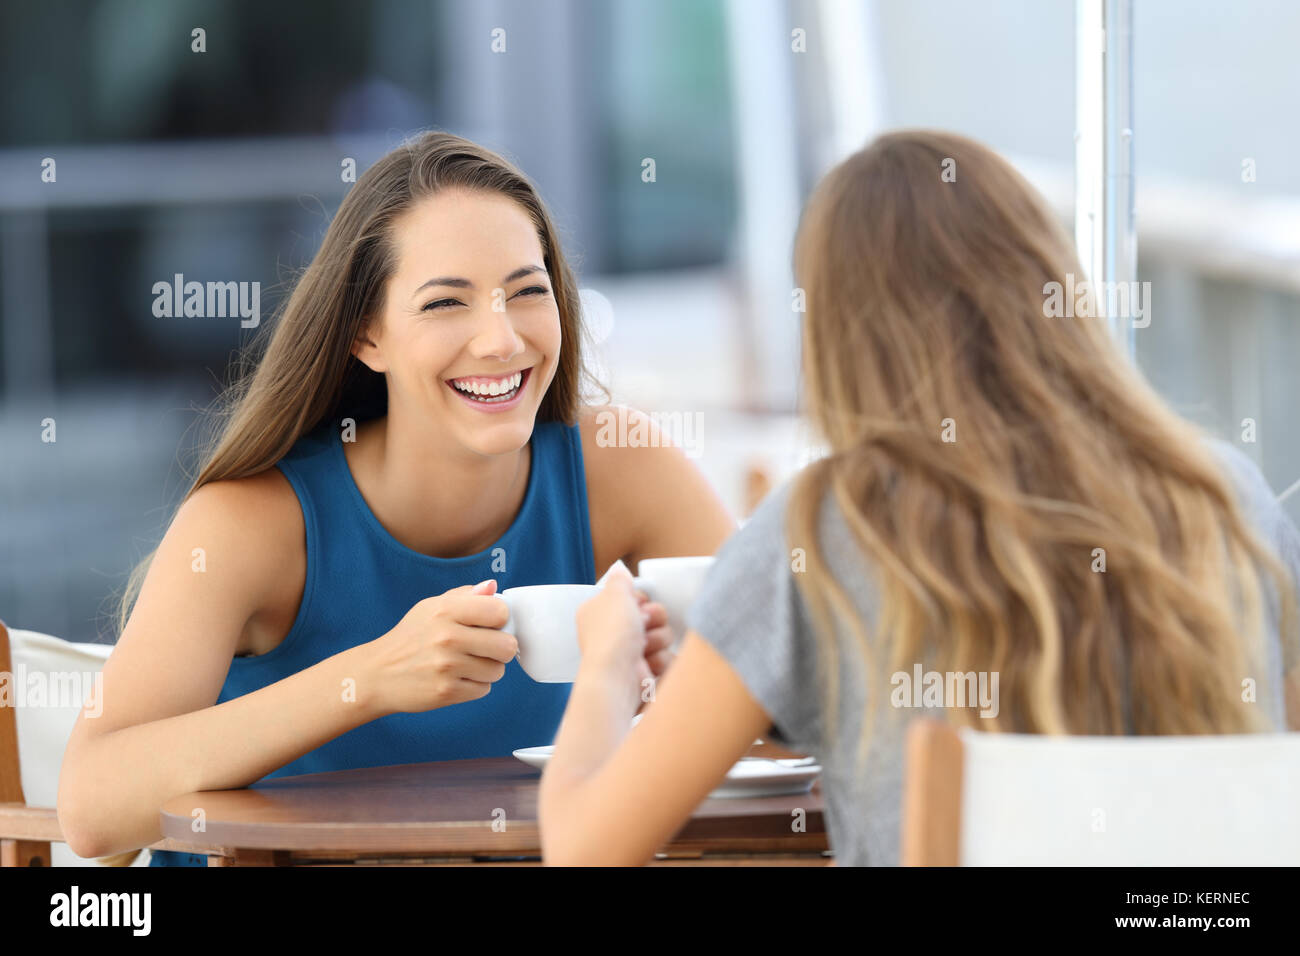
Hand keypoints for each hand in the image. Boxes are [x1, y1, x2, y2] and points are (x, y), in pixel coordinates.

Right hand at [364, 580, 516, 713]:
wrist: (378, 674)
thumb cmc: (411, 637)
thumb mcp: (432, 607)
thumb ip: (465, 595)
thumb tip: (493, 587)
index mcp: (445, 610)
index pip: (500, 611)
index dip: (501, 619)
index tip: (491, 624)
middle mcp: (447, 637)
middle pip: (507, 645)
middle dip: (501, 648)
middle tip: (486, 648)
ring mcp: (447, 666)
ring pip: (498, 671)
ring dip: (488, 669)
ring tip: (467, 664)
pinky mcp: (446, 691)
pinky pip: (483, 690)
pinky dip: (474, 686)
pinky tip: (457, 678)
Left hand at [576, 566, 671, 699]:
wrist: (616, 677)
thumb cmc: (612, 635)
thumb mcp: (615, 595)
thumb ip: (620, 579)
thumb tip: (620, 570)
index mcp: (602, 613)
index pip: (635, 598)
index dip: (641, 601)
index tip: (637, 606)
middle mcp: (615, 633)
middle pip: (654, 616)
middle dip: (654, 620)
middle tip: (642, 626)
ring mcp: (631, 654)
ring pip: (664, 637)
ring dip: (658, 641)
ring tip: (642, 649)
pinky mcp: (646, 672)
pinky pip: (668, 659)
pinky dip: (660, 662)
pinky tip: (647, 666)